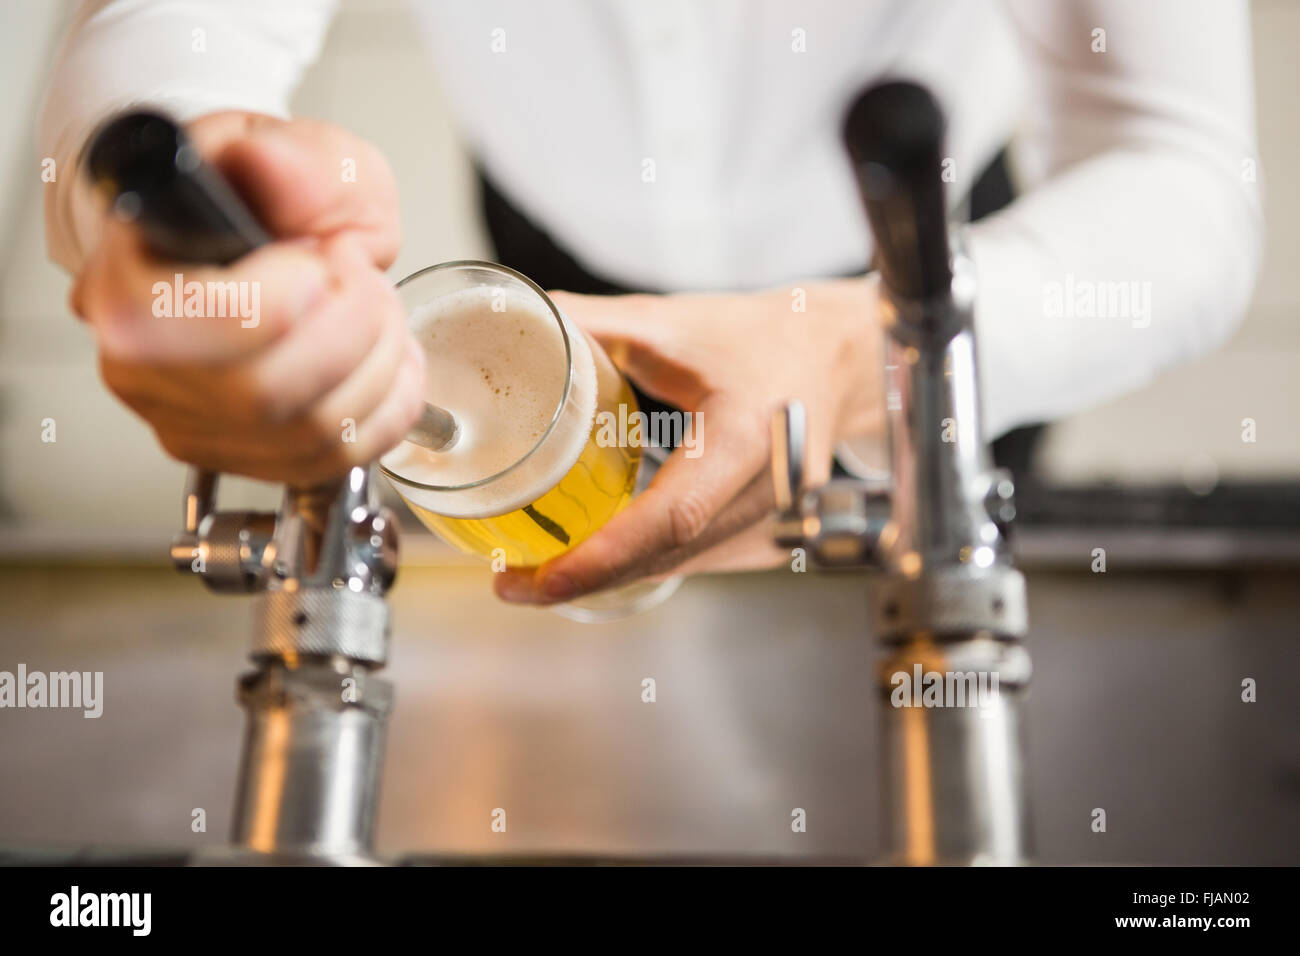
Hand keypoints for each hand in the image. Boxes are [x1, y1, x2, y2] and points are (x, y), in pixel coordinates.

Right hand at [69, 111, 424, 485]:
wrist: (270, 236)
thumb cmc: (265, 198)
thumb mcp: (295, 153)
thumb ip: (294, 159)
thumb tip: (271, 165)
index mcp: (126, 275)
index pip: (172, 325)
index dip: (277, 298)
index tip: (322, 256)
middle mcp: (140, 362)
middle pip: (258, 393)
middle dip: (351, 328)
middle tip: (363, 277)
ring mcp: (188, 419)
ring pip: (306, 431)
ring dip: (378, 363)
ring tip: (376, 309)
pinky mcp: (240, 456)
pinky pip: (332, 461)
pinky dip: (386, 408)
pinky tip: (385, 360)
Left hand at [495, 277, 885, 603]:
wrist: (833, 354)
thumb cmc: (763, 335)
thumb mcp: (674, 322)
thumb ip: (594, 325)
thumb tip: (521, 322)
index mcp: (747, 435)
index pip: (674, 515)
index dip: (606, 555)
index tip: (544, 576)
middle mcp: (765, 489)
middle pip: (669, 555)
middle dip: (587, 579)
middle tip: (513, 584)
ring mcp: (769, 517)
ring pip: (678, 565)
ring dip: (608, 578)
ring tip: (536, 578)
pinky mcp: (762, 527)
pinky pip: (693, 557)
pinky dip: (639, 563)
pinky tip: (593, 560)